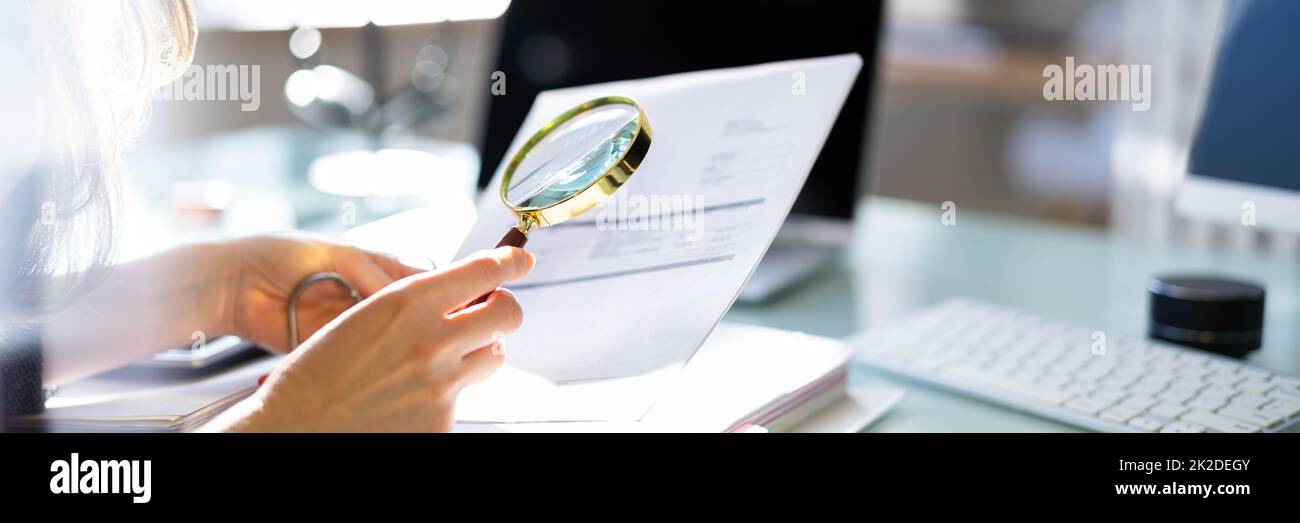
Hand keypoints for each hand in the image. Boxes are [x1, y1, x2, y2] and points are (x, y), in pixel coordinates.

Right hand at [205, 246, 534, 431]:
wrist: (294, 426)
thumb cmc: (318, 373)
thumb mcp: (364, 318)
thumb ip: (415, 306)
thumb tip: (460, 299)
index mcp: (407, 303)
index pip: (482, 270)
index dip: (509, 262)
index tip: (520, 261)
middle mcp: (432, 339)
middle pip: (507, 313)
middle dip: (503, 311)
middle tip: (489, 316)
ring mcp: (441, 384)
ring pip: (494, 357)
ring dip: (478, 353)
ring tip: (442, 361)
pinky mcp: (442, 421)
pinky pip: (463, 399)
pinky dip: (445, 397)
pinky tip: (410, 401)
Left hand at [221, 234, 423, 351]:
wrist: (236, 282)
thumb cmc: (281, 254)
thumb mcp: (340, 255)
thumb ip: (376, 276)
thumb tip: (410, 297)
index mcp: (377, 267)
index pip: (423, 281)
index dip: (441, 292)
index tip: (453, 304)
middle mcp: (369, 297)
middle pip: (412, 315)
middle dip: (422, 324)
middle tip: (430, 329)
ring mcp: (353, 323)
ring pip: (390, 339)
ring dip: (395, 344)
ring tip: (399, 343)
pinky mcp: (334, 347)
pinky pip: (359, 356)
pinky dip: (366, 358)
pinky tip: (370, 355)